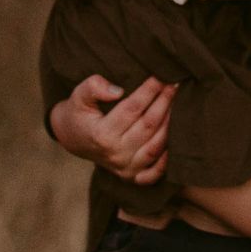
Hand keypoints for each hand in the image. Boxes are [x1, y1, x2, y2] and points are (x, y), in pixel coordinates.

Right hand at [48, 72, 174, 183]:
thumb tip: (117, 91)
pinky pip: (155, 173)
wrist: (72, 138)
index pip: (132, 108)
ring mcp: (124, 168)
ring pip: (156, 146)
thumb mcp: (78, 95)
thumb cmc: (79, 113)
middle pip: (148, 126)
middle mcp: (115, 154)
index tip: (160, 75)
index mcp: (101, 134)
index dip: (149, 90)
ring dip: (170, 123)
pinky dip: (168, 159)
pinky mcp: (131, 176)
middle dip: (164, 102)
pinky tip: (177, 139)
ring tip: (178, 102)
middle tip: (174, 84)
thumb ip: (93, 88)